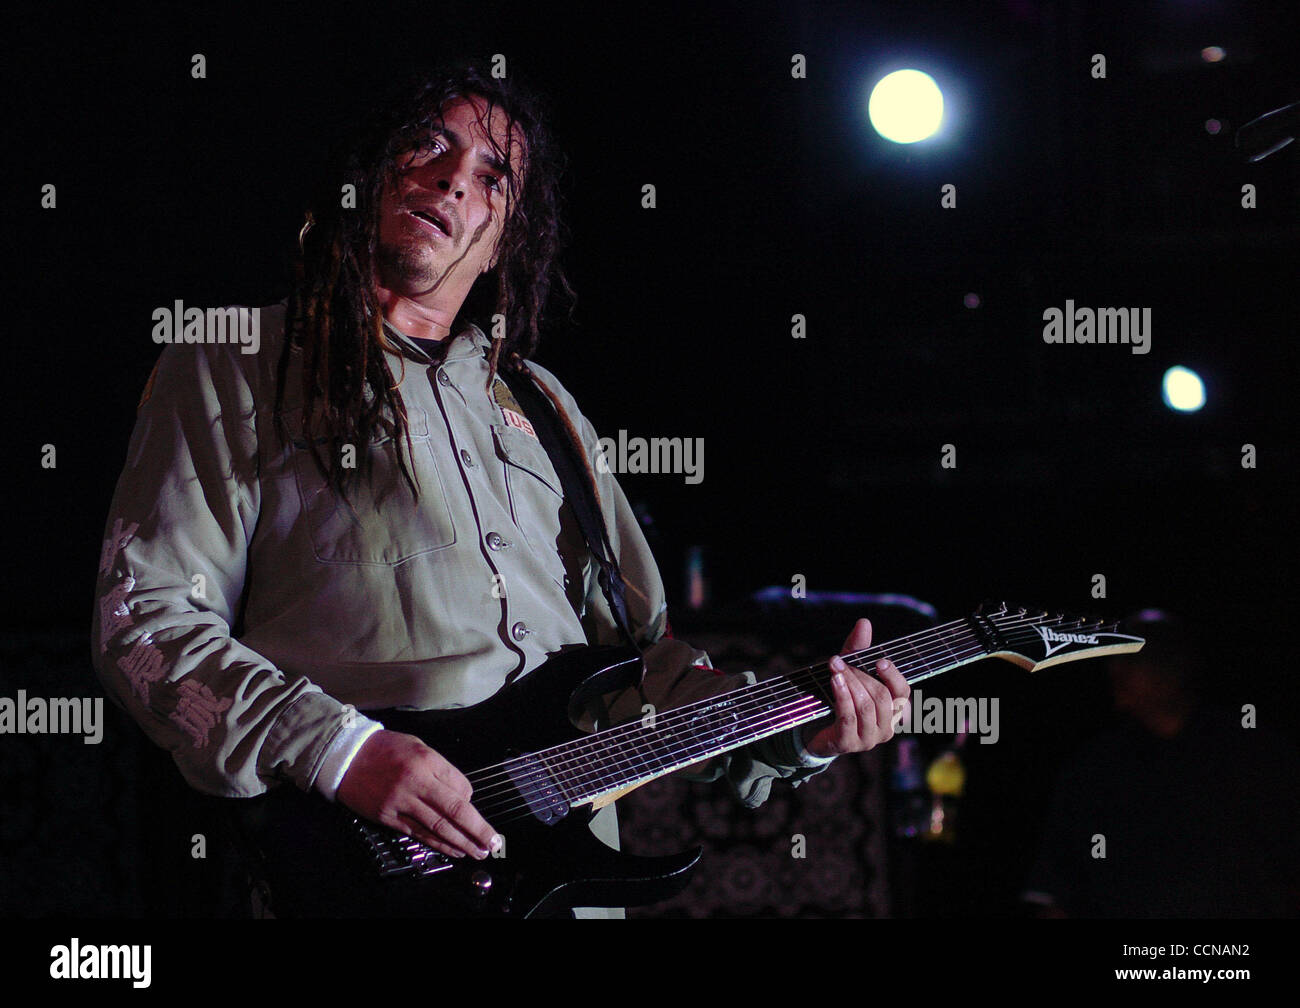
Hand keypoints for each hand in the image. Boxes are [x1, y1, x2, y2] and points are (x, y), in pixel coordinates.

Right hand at [336, 729, 501, 859]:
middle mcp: (415, 781)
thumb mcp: (418, 746)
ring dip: (461, 842)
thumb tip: (462, 794)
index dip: (471, 801)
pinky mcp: (387, 816)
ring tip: (478, 851)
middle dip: (477, 829)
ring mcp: (400, 801)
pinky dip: (438, 844)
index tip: (476, 810)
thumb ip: (440, 769)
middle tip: (493, 843)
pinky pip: (417, 833)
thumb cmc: (385, 749)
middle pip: (454, 809)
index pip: (460, 785)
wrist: (345, 755)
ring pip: (437, 826)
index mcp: (426, 760)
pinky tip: (453, 850)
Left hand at [804, 618, 909, 757]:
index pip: (903, 693)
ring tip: (835, 667)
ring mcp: (868, 739)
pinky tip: (834, 681)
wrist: (813, 730)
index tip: (879, 660)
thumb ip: (857, 650)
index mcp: (893, 711)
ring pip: (866, 706)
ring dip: (849, 683)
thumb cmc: (838, 698)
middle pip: (882, 697)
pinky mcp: (848, 744)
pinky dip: (842, 696)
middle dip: (861, 675)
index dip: (893, 676)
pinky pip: (849, 717)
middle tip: (841, 660)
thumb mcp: (848, 672)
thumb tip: (864, 622)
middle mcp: (886, 728)